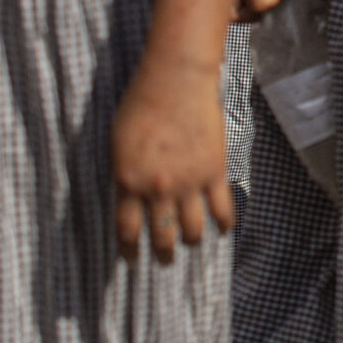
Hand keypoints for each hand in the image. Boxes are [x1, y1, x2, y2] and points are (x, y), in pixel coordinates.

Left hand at [112, 54, 232, 263]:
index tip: (132, 259)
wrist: (175, 82)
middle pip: (161, 236)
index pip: (127, 230)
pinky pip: (222, 208)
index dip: (129, 250)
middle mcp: (157, 189)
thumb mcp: (118, 145)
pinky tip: (223, 229)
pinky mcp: (214, 171)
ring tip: (193, 242)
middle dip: (163, 254)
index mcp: (128, 182)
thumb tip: (127, 195)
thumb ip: (124, 175)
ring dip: (192, 241)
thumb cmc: (140, 106)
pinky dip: (224, 223)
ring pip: (192, 229)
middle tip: (165, 260)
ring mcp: (189, 182)